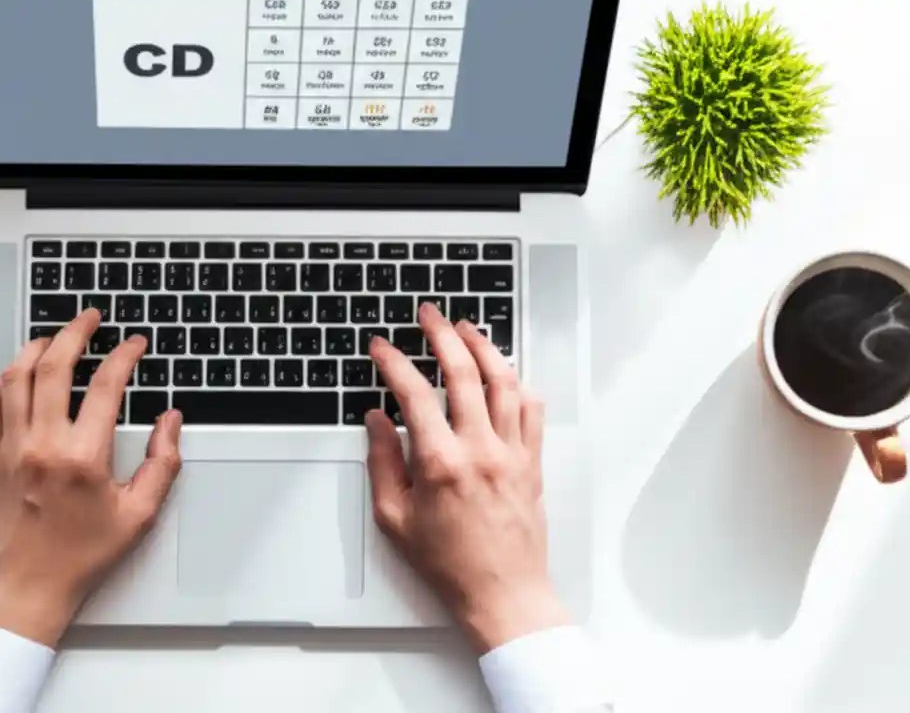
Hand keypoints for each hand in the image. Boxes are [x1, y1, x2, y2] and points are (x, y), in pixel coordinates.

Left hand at [0, 309, 182, 646]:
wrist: (26, 587)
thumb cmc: (80, 557)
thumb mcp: (139, 515)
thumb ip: (162, 463)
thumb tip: (170, 422)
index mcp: (83, 457)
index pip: (105, 386)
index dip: (124, 356)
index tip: (135, 344)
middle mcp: (43, 444)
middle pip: (54, 365)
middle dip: (76, 332)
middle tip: (92, 318)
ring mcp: (11, 447)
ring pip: (16, 376)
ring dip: (37, 347)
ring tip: (56, 336)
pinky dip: (4, 378)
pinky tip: (18, 372)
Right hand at [366, 303, 567, 653]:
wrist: (503, 594)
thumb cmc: (449, 564)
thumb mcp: (395, 518)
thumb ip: (382, 463)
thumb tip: (376, 421)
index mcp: (440, 464)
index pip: (413, 394)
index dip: (393, 362)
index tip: (382, 347)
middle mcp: (480, 450)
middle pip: (463, 373)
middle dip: (442, 335)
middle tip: (429, 315)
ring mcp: (512, 453)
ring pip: (503, 382)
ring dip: (485, 348)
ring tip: (468, 328)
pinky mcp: (533, 463)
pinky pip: (531, 410)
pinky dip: (518, 384)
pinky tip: (506, 374)